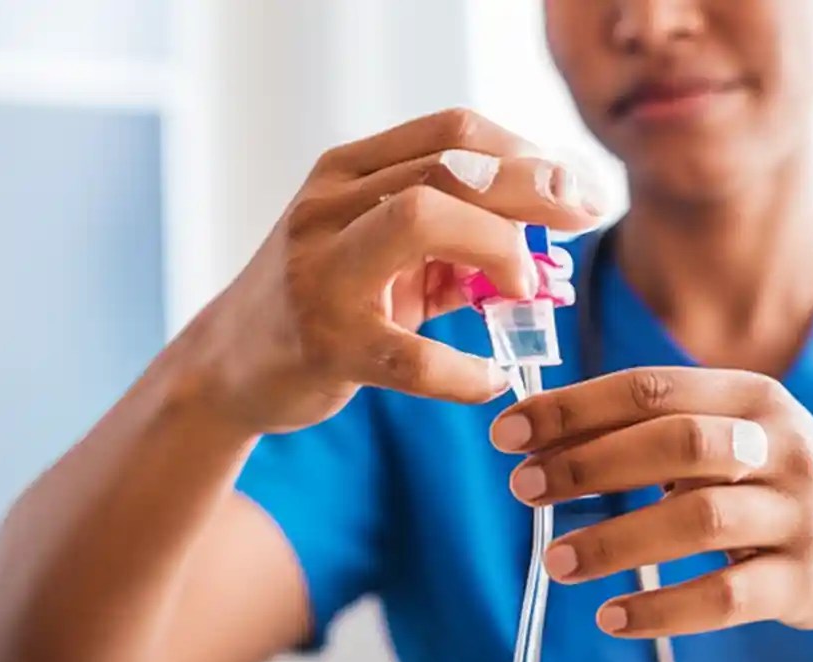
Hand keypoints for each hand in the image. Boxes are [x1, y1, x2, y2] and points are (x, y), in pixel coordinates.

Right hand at [180, 109, 603, 432]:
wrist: (229, 366)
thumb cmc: (326, 302)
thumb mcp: (384, 256)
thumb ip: (456, 245)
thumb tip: (546, 245)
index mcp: (348, 173)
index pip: (450, 132)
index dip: (525, 151)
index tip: (573, 183)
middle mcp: (329, 207)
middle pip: (448, 167)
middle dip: (533, 186)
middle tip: (583, 213)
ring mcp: (321, 271)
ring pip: (421, 220)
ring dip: (498, 248)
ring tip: (529, 287)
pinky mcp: (325, 344)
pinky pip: (411, 355)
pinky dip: (466, 373)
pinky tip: (492, 380)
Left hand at [489, 367, 812, 637]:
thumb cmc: (773, 478)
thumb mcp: (733, 432)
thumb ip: (654, 428)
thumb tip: (543, 436)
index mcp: (749, 396)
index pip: (649, 387)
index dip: (574, 408)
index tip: (509, 430)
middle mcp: (777, 445)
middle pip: (675, 442)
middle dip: (590, 464)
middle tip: (525, 487)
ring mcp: (794, 513)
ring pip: (700, 519)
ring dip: (618, 540)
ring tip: (557, 561)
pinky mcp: (802, 580)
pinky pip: (728, 596)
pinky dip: (665, 608)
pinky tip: (613, 618)